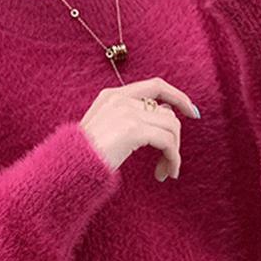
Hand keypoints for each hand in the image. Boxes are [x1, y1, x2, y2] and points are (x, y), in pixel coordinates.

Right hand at [79, 77, 200, 181]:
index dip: (177, 96)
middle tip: (170, 164)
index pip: (155, 85)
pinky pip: (167, 141)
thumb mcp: (104, 131)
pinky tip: (164, 174)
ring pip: (171, 127)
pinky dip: (172, 159)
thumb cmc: (83, 158)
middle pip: (167, 113)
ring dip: (174, 153)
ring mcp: (127, 112)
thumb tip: (164, 119)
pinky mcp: (133, 129)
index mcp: (112, 95)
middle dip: (175, 140)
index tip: (192, 112)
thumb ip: (129, 120)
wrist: (68, 168)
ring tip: (167, 172)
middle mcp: (121, 99)